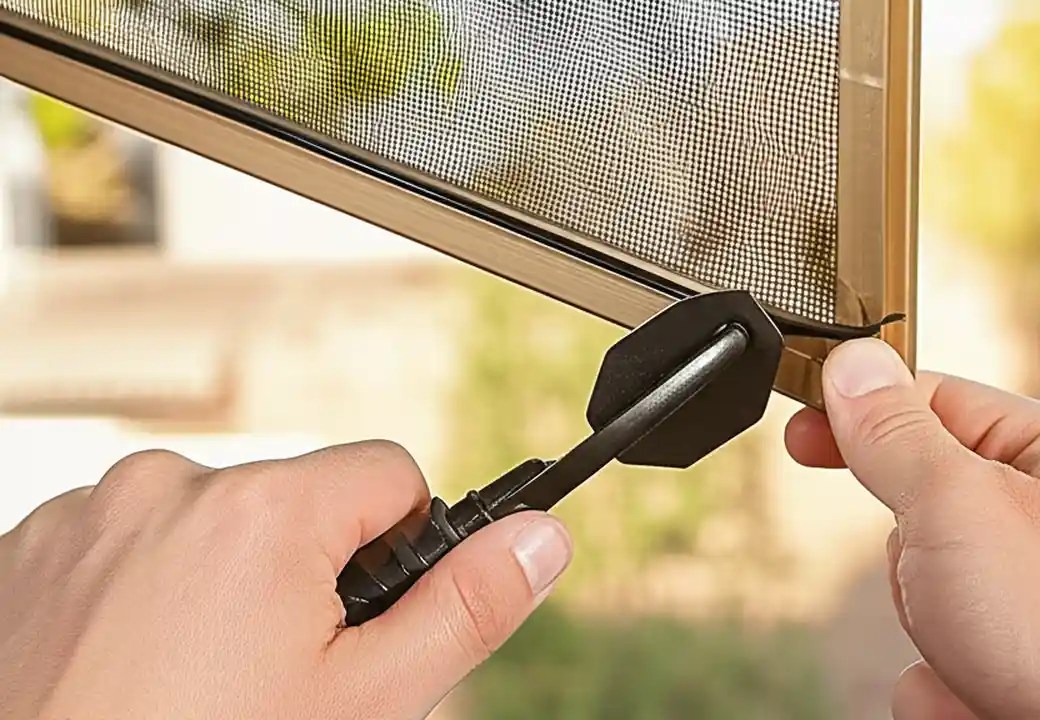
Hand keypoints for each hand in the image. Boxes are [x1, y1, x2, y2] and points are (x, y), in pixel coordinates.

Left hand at [0, 441, 572, 718]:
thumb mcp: (365, 703)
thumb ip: (465, 609)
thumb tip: (541, 539)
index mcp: (266, 508)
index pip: (391, 474)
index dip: (400, 550)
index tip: (365, 621)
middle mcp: (170, 486)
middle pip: (295, 502)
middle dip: (305, 574)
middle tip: (275, 676)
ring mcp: (87, 515)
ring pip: (207, 524)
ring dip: (219, 583)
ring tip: (194, 682)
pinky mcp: (29, 548)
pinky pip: (126, 544)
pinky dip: (141, 593)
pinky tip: (132, 670)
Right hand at [786, 340, 1039, 719]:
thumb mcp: (958, 504)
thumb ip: (895, 433)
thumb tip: (853, 363)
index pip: (934, 399)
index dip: (861, 412)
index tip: (803, 431)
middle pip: (919, 500)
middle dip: (906, 547)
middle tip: (938, 572)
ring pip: (922, 584)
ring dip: (923, 619)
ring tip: (977, 647)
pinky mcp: (1023, 666)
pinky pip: (938, 654)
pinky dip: (942, 677)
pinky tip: (979, 692)